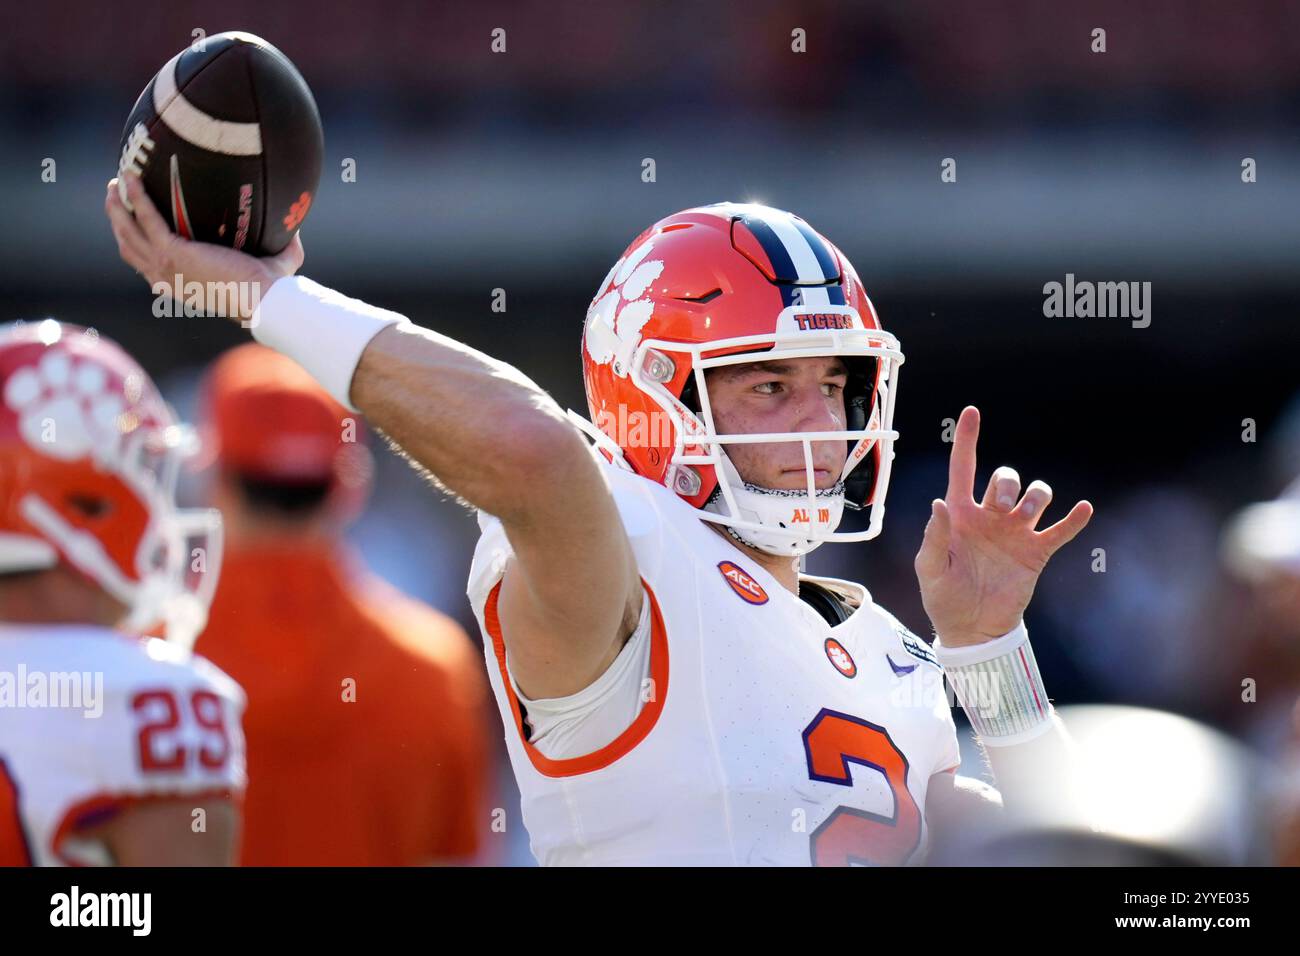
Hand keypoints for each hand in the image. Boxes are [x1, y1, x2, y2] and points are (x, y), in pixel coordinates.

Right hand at [104, 173, 303, 320]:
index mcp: (182, 285)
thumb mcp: (269, 268)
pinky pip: (147, 218)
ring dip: (118, 207)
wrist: (265, 300)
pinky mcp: (174, 252)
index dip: (137, 245)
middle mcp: (169, 278)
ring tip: (115, 184)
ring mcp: (167, 265)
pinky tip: (130, 177)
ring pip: (129, 232)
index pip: (150, 266)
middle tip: (116, 197)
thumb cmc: (271, 291)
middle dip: (119, 221)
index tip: (134, 225)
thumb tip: (298, 231)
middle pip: (130, 247)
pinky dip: (136, 197)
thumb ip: (282, 250)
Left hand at [914, 406, 1092, 646]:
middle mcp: (989, 517)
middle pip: (1006, 479)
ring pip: (1035, 497)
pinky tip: (1082, 510)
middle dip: (1009, 482)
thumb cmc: (943, 597)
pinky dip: (1073, 520)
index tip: (972, 412)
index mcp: (959, 515)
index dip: (967, 441)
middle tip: (1005, 504)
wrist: (971, 629)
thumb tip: (939, 503)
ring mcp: (1014, 533)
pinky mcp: (1035, 553)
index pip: (963, 468)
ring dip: (1036, 497)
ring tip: (1029, 515)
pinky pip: (1059, 531)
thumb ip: (934, 537)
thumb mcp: (929, 569)